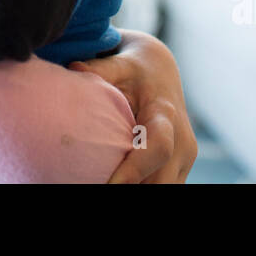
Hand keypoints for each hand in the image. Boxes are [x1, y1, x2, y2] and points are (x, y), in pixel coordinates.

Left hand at [68, 29, 196, 182]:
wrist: (160, 72)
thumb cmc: (135, 70)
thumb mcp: (119, 66)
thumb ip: (100, 70)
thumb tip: (72, 67)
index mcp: (166, 115)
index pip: (158, 147)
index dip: (135, 170)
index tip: (110, 184)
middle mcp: (183, 141)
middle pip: (161, 181)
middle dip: (132, 187)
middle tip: (93, 186)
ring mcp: (184, 160)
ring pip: (164, 189)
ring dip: (137, 189)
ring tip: (100, 181)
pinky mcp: (179, 169)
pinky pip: (163, 187)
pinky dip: (141, 187)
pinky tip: (114, 181)